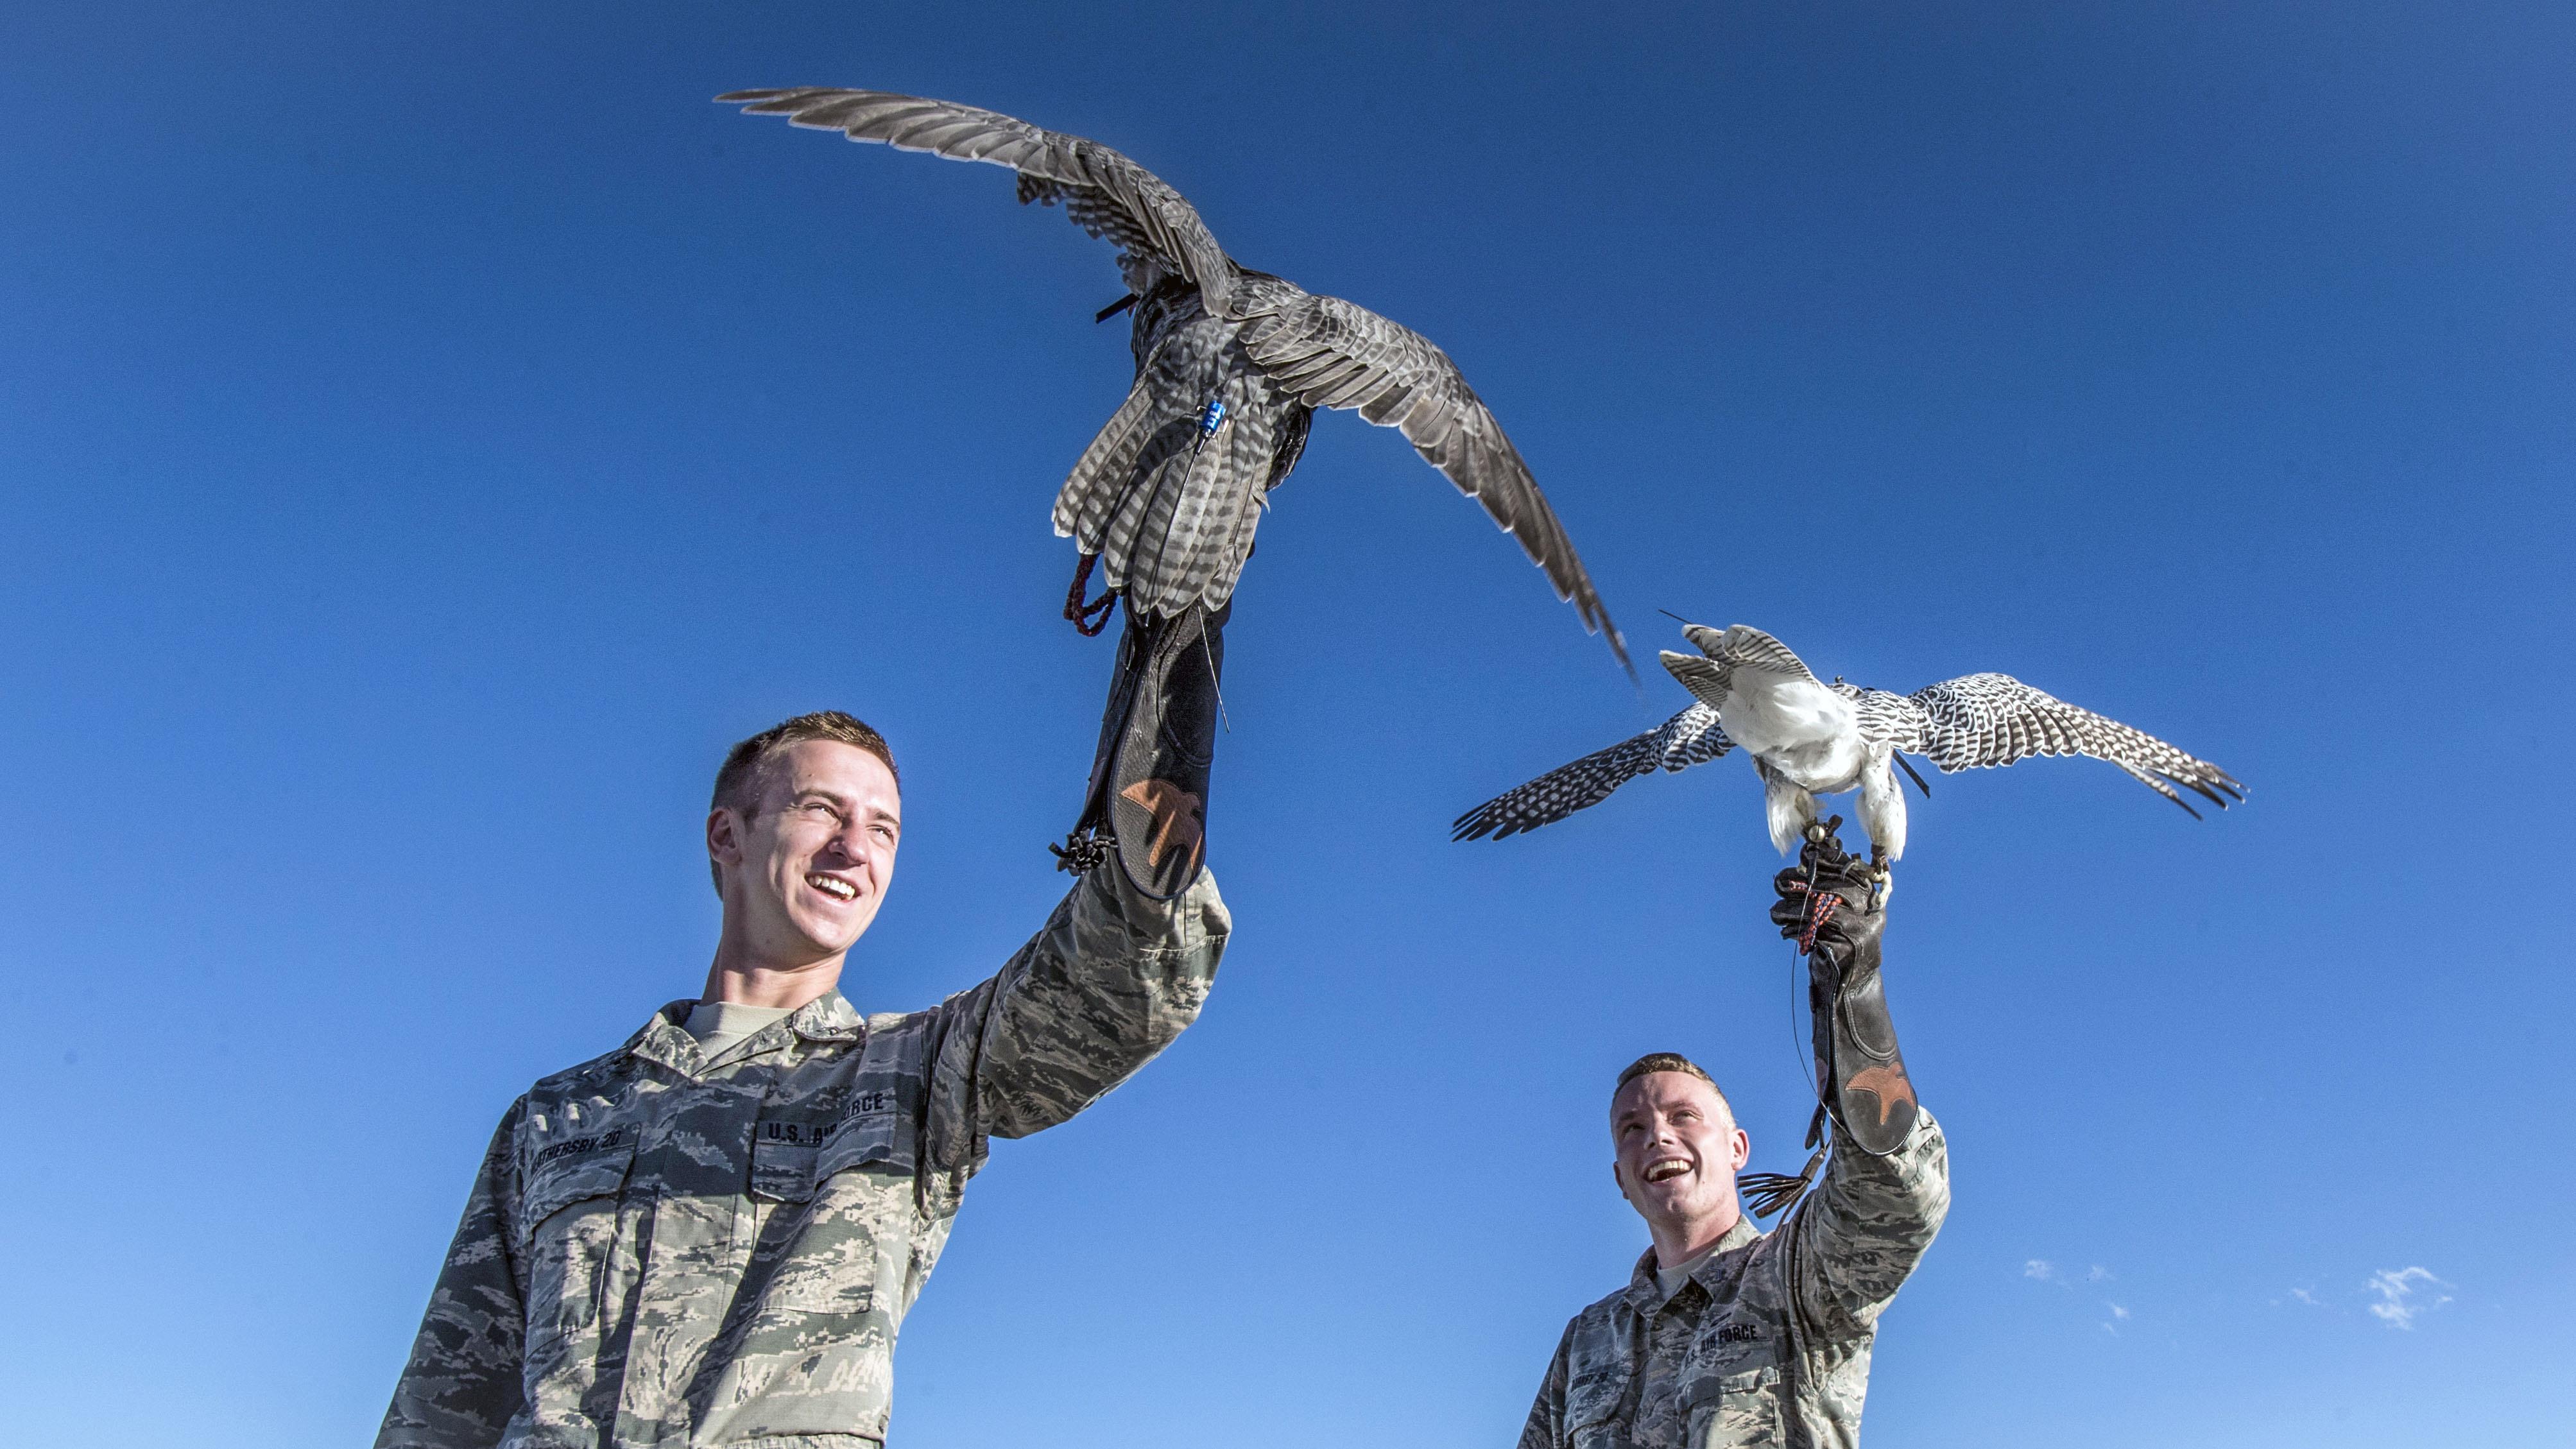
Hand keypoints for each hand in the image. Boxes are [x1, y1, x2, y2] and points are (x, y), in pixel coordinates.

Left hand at [1769, 818, 1883, 976]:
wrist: (1850, 990)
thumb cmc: (1838, 947)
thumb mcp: (1835, 918)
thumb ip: (1824, 894)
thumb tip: (1795, 869)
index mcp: (1871, 899)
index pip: (1850, 870)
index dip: (1825, 861)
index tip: (1803, 857)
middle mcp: (1871, 913)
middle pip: (1834, 889)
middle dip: (1802, 884)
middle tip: (1778, 884)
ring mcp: (1862, 932)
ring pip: (1822, 911)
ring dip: (1793, 909)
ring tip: (1775, 911)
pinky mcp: (1848, 950)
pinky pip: (1816, 933)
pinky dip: (1796, 931)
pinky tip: (1785, 931)